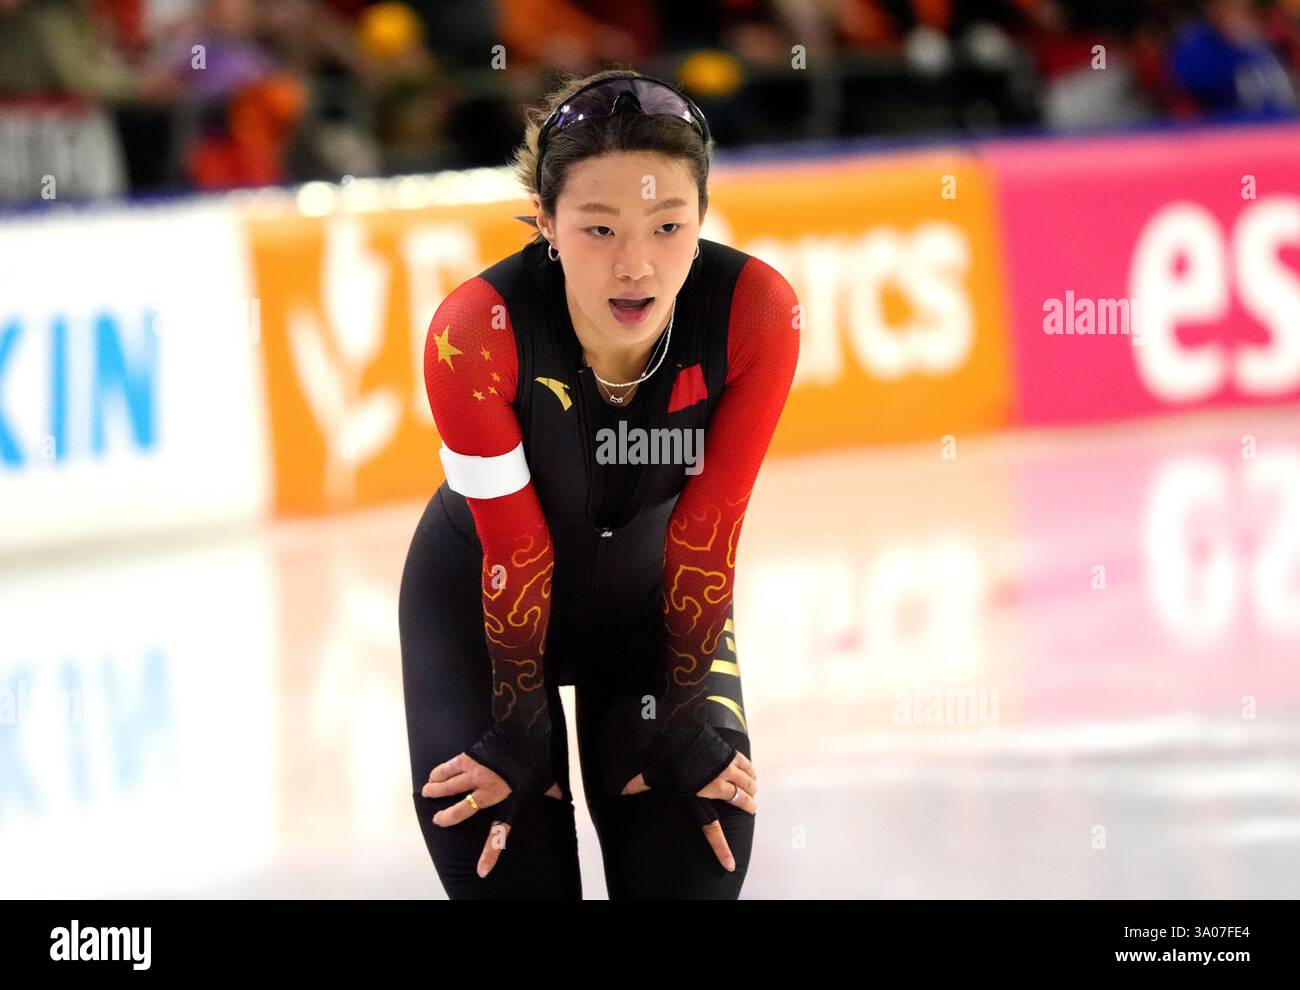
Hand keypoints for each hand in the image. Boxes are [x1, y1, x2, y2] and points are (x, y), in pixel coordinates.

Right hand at [420, 752, 561, 877]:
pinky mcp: (469, 757)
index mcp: (506, 799)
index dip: (491, 853)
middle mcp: (488, 790)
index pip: (498, 831)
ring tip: (426, 794)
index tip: (482, 870)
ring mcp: (476, 773)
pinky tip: (433, 775)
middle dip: (448, 817)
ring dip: (436, 791)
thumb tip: (562, 797)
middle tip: (436, 820)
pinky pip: (449, 768)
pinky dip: (439, 772)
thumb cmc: (535, 758)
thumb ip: (550, 791)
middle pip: (462, 809)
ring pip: (450, 787)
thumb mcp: (545, 780)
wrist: (524, 731)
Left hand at [621, 749, 757, 871]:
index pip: (713, 829)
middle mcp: (720, 784)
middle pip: (742, 800)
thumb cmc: (671, 757)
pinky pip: (746, 766)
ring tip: (753, 790)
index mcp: (703, 795)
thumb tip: (621, 791)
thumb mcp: (655, 775)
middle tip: (751, 807)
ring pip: (747, 782)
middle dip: (749, 805)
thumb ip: (640, 785)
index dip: (721, 849)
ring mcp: (728, 768)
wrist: (684, 734)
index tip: (730, 864)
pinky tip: (752, 774)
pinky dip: (751, 771)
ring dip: (751, 788)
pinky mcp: (731, 754)